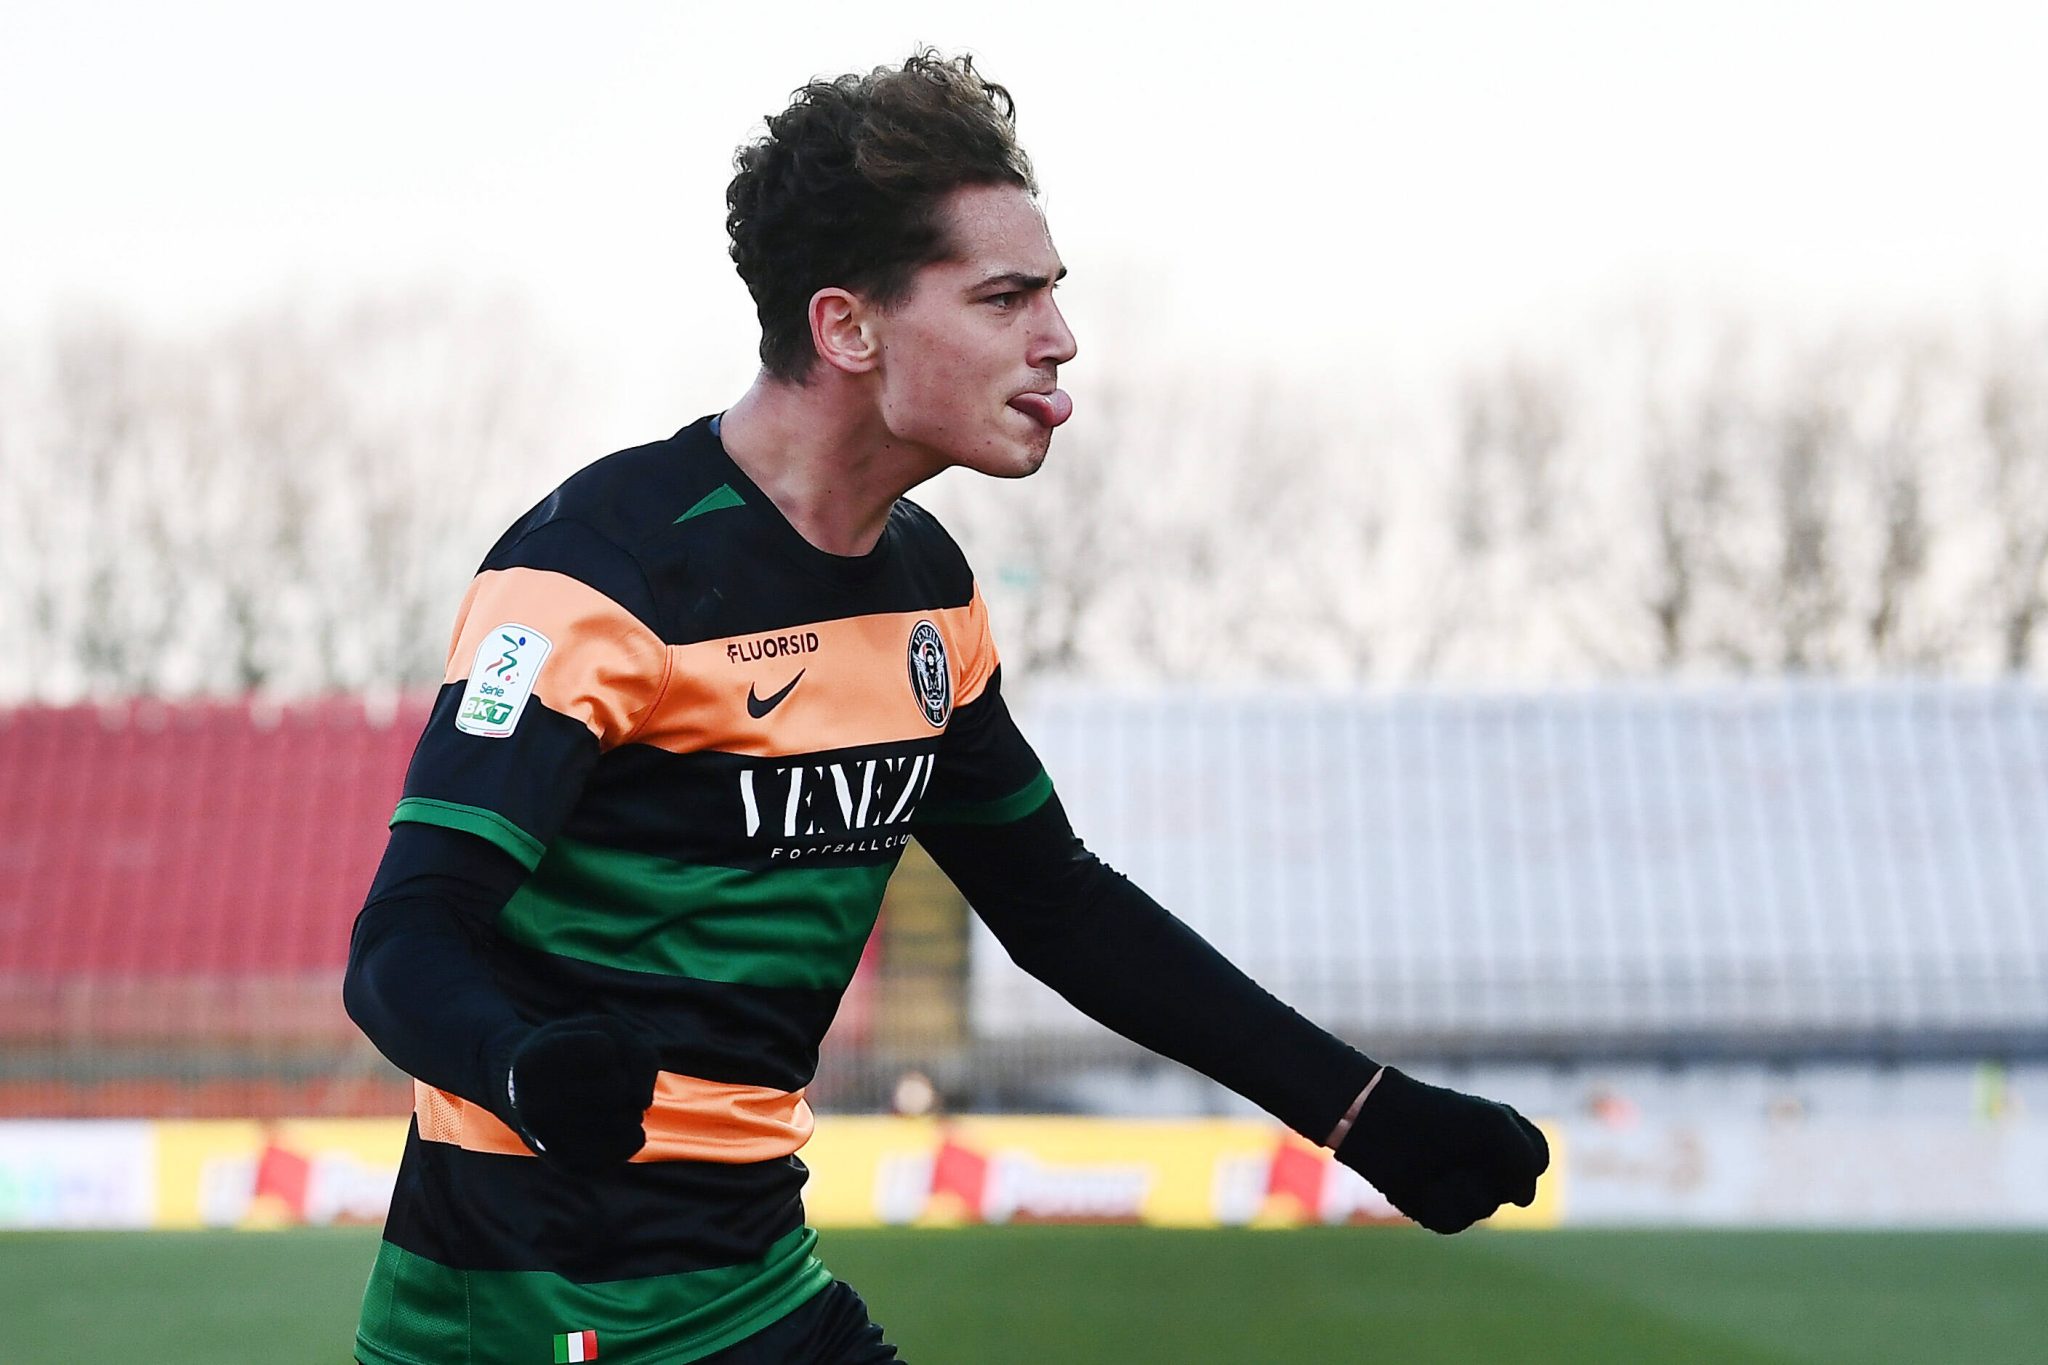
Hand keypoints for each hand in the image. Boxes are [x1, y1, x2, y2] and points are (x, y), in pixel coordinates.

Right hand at [504, 1016, 659, 1171]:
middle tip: (592, 1078)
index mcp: (532, 1063)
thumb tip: (643, 1102)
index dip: (606, 1045)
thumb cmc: (573, 1054)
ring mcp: (549, 1142)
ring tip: (597, 1101)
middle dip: (620, 1077)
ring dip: (627, 1104)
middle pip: (619, 1086)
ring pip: (630, 1117)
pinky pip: (632, 1143)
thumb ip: (638, 1054)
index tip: (580, 1051)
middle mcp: (533, 1107)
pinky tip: (608, 1123)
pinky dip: (633, 1128)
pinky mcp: (571, 1165)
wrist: (525, 1093)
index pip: (603, 1048)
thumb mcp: (605, 1032)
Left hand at [1333, 1067, 1548, 1233]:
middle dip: (1492, 1174)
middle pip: (1515, 1189)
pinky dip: (1441, 1204)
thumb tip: (1523, 1201)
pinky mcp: (1436, 1208)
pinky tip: (1425, 1186)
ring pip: (1485, 1208)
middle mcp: (1486, 1166)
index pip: (1537, 1159)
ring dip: (1464, 1189)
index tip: (1497, 1137)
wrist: (1383, 1125)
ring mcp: (1462, 1188)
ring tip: (1438, 1168)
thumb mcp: (1494, 1126)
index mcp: (1503, 1137)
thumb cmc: (1439, 1119)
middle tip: (1462, 1151)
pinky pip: (1455, 1220)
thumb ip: (1525, 1158)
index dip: (1524, 1156)